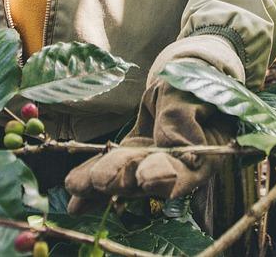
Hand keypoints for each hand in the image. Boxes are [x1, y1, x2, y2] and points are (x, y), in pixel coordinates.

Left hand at [65, 63, 234, 210]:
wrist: (184, 81)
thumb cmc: (193, 83)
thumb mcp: (189, 94)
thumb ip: (180, 118)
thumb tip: (171, 142)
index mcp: (201, 156)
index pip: (183, 172)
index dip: (164, 177)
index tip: (145, 177)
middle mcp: (175, 171)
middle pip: (148, 183)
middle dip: (122, 181)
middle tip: (100, 180)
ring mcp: (150, 169)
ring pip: (125, 181)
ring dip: (99, 186)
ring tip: (76, 185)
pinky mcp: (131, 162)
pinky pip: (112, 172)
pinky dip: (92, 184)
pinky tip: (73, 194)